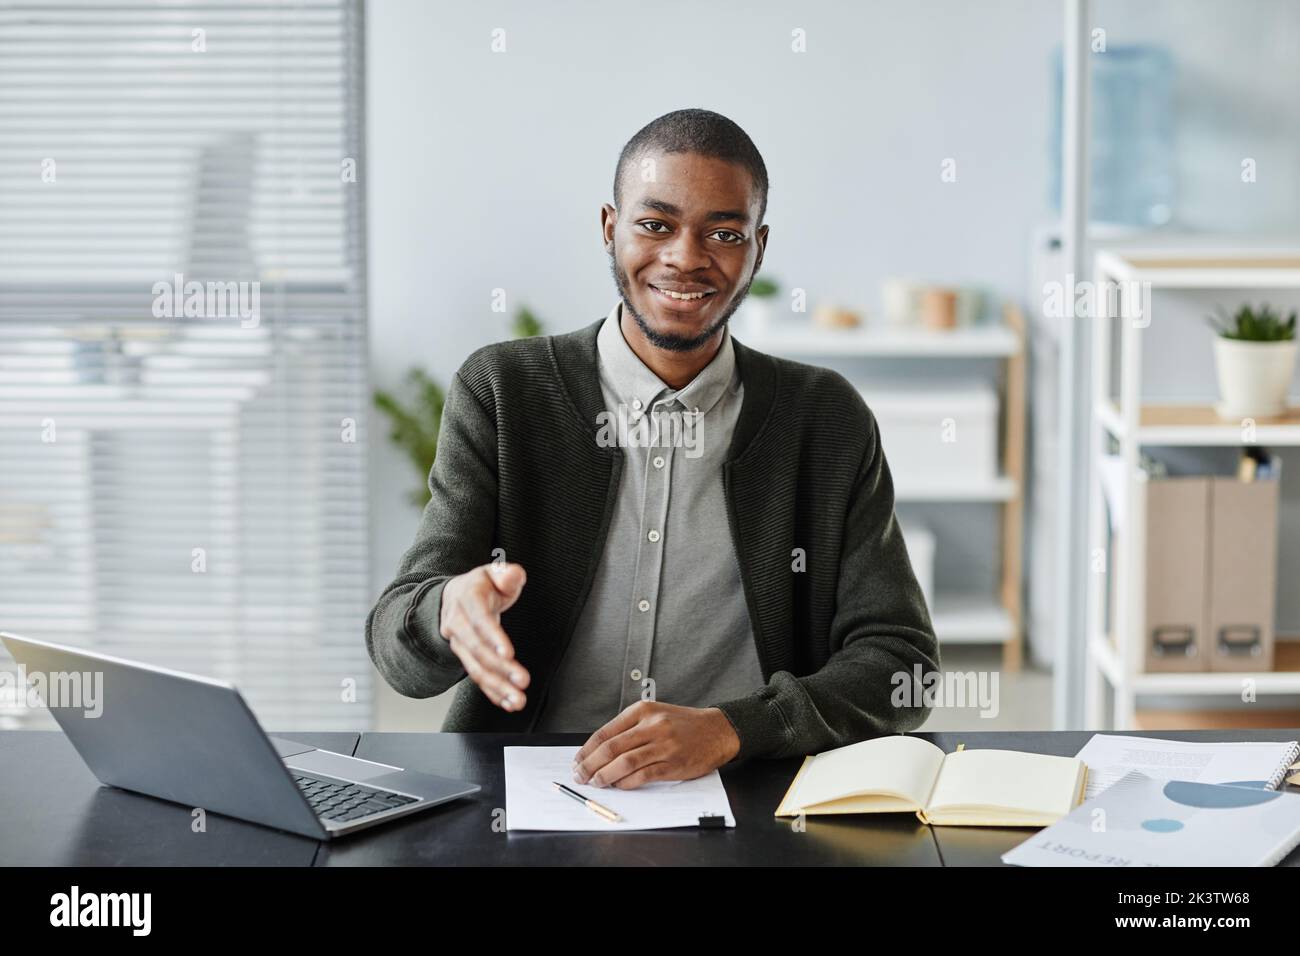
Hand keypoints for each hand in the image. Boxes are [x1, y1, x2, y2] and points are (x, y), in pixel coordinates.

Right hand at [438, 562, 529, 711]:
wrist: (455, 596)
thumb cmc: (481, 584)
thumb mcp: (494, 571)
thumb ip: (506, 574)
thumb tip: (513, 575)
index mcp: (467, 598)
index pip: (480, 620)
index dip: (493, 637)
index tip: (508, 653)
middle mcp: (458, 623)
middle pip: (477, 649)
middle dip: (499, 668)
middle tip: (521, 681)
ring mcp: (459, 643)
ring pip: (476, 668)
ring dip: (497, 686)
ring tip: (517, 699)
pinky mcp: (466, 657)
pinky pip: (477, 677)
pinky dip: (492, 692)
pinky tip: (507, 702)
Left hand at [571, 701, 740, 789]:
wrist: (717, 730)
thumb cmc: (684, 724)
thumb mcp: (655, 714)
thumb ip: (630, 729)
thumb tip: (600, 751)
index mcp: (643, 710)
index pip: (607, 731)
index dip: (588, 749)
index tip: (578, 760)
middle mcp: (652, 725)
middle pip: (611, 747)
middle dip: (590, 764)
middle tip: (580, 775)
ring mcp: (663, 745)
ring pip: (624, 762)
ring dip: (605, 775)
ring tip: (596, 782)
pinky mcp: (673, 763)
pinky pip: (642, 776)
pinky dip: (626, 783)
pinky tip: (618, 785)